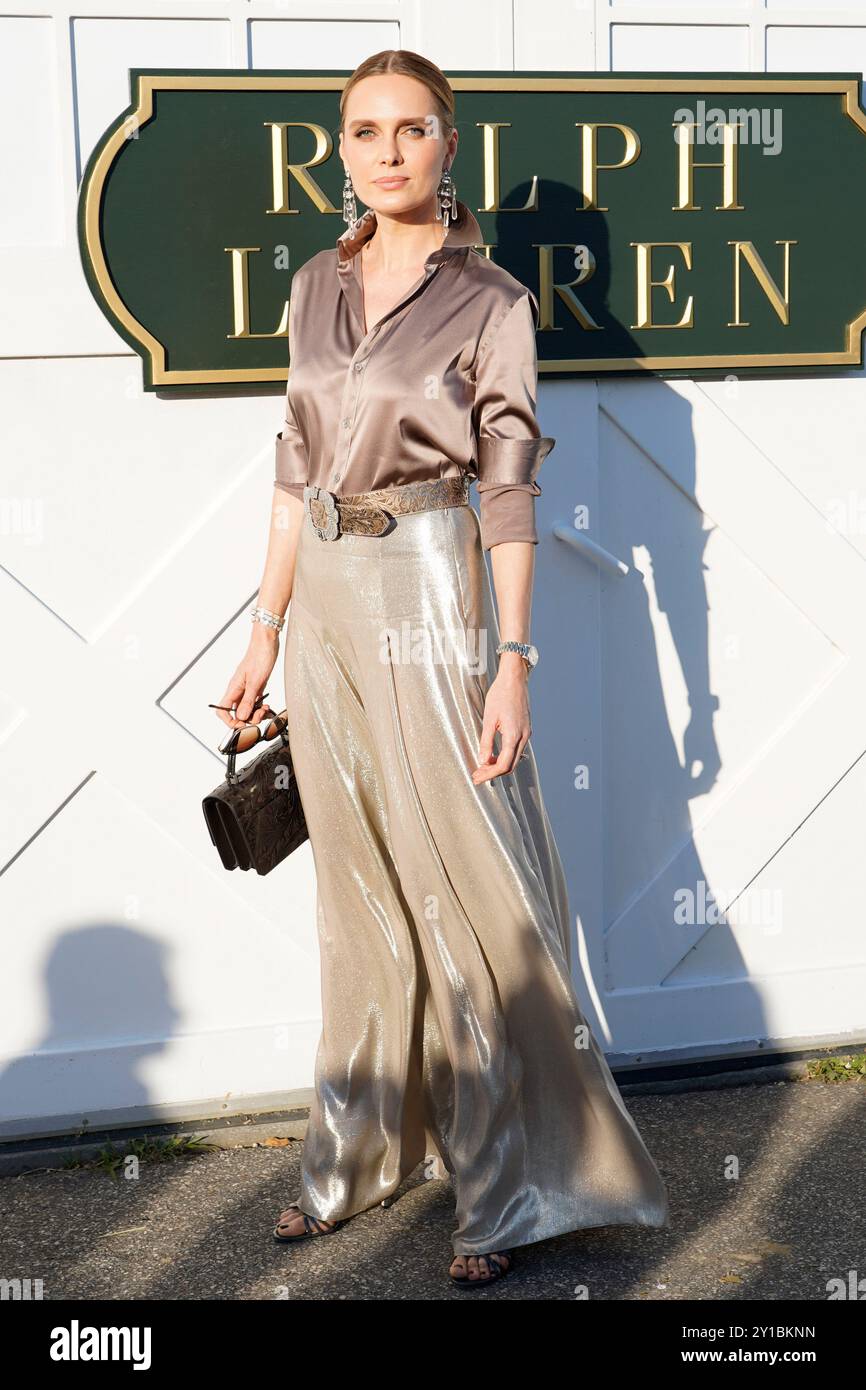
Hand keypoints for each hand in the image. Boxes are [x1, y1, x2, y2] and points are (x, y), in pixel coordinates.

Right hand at [214, 628, 279, 729]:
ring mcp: (247, 689)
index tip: (243, 725)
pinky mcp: (256, 687)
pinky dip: (260, 708)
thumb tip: (241, 716)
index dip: (230, 721)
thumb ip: (249, 700)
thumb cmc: (260, 656)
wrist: (267, 642)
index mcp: (233, 688)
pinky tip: (266, 706)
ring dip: (256, 714)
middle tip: (260, 715)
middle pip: (236, 713)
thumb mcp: (256, 681)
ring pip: (246, 709)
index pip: (222, 711)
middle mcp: (238, 690)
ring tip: (265, 710)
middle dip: (248, 719)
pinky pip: (255, 703)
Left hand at [471, 659, 529, 783]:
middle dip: (494, 773)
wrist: (514, 679)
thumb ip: (486, 742)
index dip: (489, 774)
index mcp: (514, 735)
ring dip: (499, 765)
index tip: (477, 777)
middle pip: (510, 765)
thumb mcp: (489, 719)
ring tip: (483, 766)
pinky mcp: (525, 729)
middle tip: (478, 775)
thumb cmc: (500, 695)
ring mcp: (526, 733)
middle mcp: (523, 736)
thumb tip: (483, 760)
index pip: (503, 764)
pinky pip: (516, 749)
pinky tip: (494, 755)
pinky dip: (505, 756)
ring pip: (514, 759)